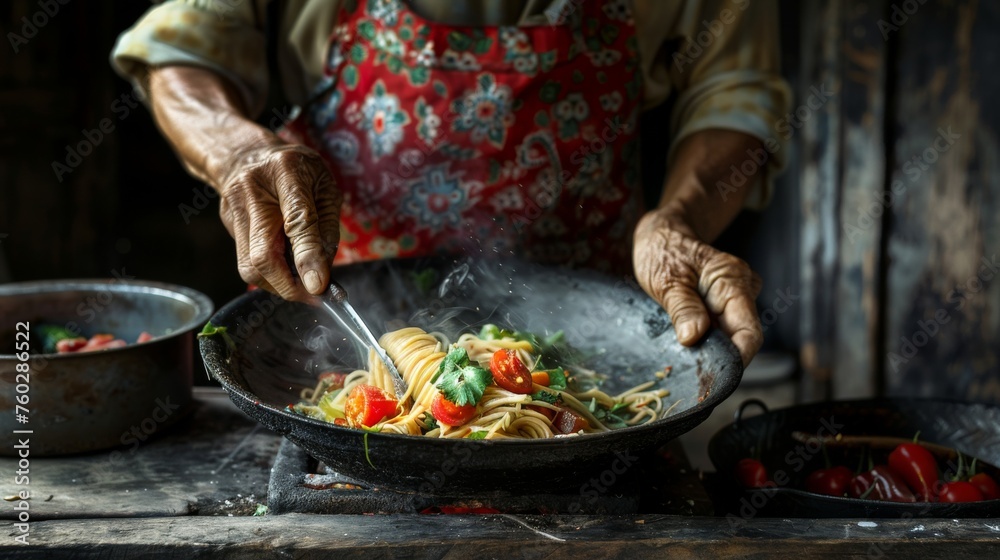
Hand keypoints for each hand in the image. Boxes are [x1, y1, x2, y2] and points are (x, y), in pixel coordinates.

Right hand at [216, 140, 342, 300]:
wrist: (244, 153)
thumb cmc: (296, 170)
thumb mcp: (324, 186)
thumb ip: (326, 228)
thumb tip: (324, 274)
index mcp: (287, 172)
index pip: (297, 222)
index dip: (307, 258)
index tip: (319, 286)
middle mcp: (253, 190)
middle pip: (263, 255)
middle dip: (289, 286)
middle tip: (312, 296)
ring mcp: (234, 209)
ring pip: (249, 267)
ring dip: (278, 285)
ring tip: (300, 285)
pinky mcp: (226, 224)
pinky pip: (246, 260)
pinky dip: (269, 274)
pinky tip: (284, 268)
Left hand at [633, 210, 762, 365]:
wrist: (662, 233)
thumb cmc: (663, 251)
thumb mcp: (666, 280)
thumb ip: (682, 308)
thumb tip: (694, 338)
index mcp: (732, 281)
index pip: (749, 332)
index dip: (738, 359)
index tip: (716, 376)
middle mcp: (742, 289)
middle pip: (740, 337)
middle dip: (718, 355)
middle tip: (690, 366)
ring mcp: (735, 297)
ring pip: (729, 335)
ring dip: (709, 347)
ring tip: (682, 346)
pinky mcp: (724, 304)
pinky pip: (720, 329)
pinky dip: (705, 338)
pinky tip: (687, 337)